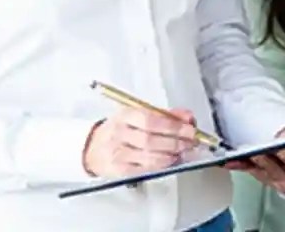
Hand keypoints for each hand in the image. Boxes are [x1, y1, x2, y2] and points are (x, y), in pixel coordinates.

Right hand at [82, 107, 200, 177]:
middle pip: (151, 139)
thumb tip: (188, 117)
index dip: (173, 125)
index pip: (151, 120)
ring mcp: (119, 153)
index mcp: (124, 115)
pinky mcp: (120, 170)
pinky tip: (171, 160)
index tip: (189, 127)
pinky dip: (162, 165)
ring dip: (172, 154)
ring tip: (184, 151)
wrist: (92, 148)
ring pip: (149, 156)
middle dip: (176, 141)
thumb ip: (164, 115)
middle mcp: (120, 133)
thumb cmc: (118, 129)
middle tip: (192, 140)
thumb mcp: (137, 115)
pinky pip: (145, 169)